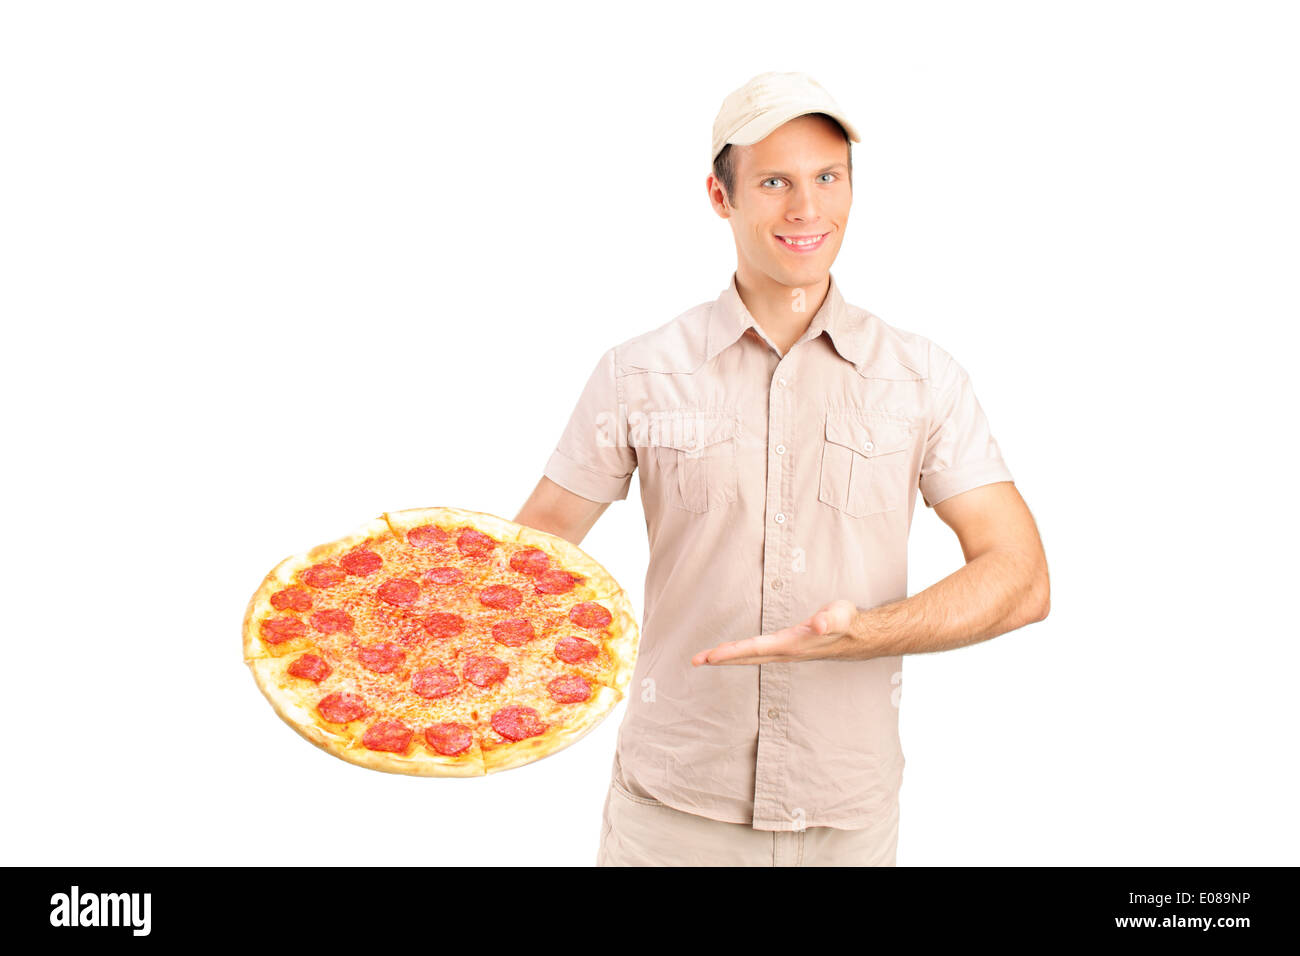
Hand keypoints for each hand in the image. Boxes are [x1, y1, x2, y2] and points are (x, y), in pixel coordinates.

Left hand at [691, 600, 863, 665]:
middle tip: (696, 660)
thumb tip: (817, 625)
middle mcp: (785, 652)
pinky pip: (758, 654)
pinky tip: (732, 655)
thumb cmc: (847, 623)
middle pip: (747, 657)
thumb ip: (827, 620)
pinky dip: (741, 655)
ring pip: (751, 658)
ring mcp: (786, 653)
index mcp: (791, 645)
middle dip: (721, 659)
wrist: (859, 636)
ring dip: (728, 658)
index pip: (755, 649)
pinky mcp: (787, 650)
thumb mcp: (839, 616)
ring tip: (706, 659)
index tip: (711, 656)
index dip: (732, 653)